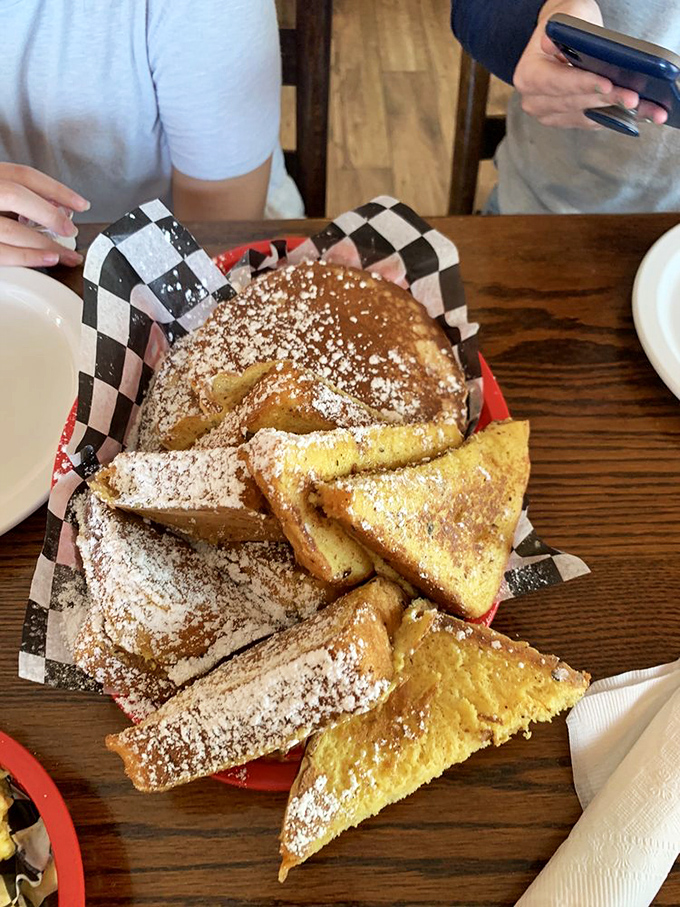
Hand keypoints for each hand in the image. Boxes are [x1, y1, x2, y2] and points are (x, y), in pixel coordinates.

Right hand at [0, 163, 89, 267]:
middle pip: (16, 195)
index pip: (23, 175)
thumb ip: (19, 197)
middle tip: (72, 230)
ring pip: (12, 229)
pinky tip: (49, 259)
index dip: (57, 190)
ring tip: (68, 255)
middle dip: (50, 214)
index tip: (82, 204)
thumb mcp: (0, 193)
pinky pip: (2, 253)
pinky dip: (28, 257)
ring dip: (45, 243)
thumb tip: (55, 208)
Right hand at [513, 0, 667, 128]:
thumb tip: (550, 43)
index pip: (555, 82)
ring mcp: (548, 115)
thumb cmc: (566, 28)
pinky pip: (591, 122)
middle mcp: (534, 101)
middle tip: (631, 98)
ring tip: (641, 107)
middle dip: (605, 100)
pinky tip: (635, 114)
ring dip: (615, 112)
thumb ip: (560, 30)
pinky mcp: (566, 121)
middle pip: (573, 103)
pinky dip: (613, 117)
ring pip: (584, 116)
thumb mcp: (567, 19)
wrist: (562, 42)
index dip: (582, 85)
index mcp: (528, 75)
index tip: (606, 85)